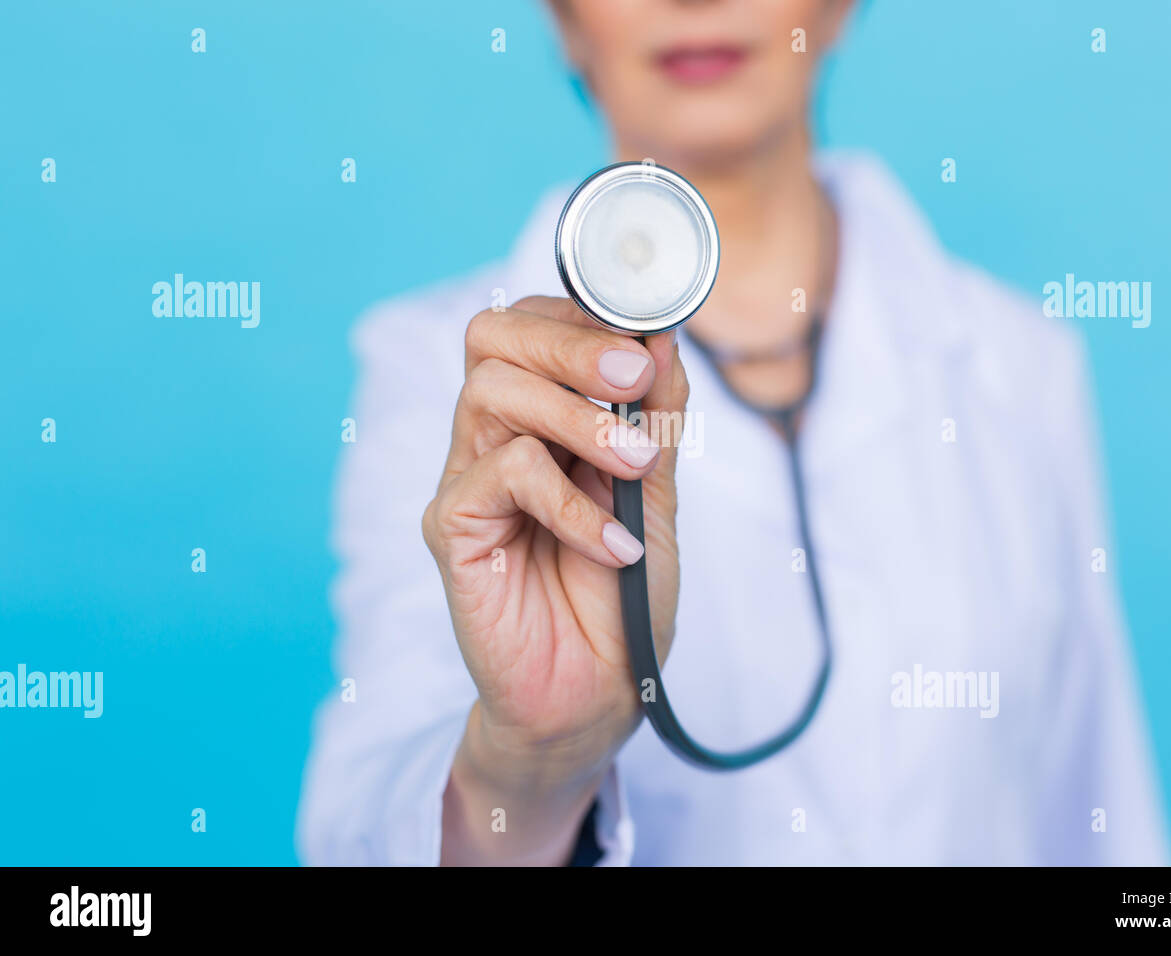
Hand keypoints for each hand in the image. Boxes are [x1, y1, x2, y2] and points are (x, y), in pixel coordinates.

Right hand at [423, 296, 688, 862]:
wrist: (598, 693)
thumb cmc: (622, 595)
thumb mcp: (656, 495)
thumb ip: (656, 420)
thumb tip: (664, 338)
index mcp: (540, 419)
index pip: (530, 326)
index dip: (580, 316)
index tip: (648, 340)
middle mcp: (495, 438)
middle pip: (493, 338)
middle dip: (569, 342)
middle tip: (635, 375)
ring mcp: (469, 481)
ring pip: (492, 392)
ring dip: (576, 417)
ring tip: (634, 464)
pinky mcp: (452, 530)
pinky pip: (501, 475)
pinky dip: (567, 501)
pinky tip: (612, 543)